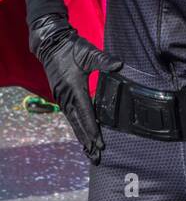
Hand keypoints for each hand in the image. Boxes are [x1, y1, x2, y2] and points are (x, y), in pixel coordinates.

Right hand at [29, 16, 122, 162]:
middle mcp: (66, 95)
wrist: (51, 44)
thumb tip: (119, 65)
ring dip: (81, 137)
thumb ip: (104, 60)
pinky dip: (76, 127)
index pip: (86, 112)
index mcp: (74, 87)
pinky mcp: (61, 95)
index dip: (93, 128)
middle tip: (96, 156)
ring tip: (89, 152)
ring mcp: (62, 97)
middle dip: (87, 140)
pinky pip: (69, 115)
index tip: (99, 142)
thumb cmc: (72, 48)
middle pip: (78, 123)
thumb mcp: (89, 52)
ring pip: (73, 122)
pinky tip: (82, 136)